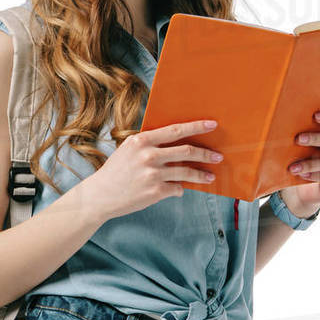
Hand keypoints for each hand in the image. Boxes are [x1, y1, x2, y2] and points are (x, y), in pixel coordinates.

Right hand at [81, 119, 222, 222]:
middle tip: (218, 156)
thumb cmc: (116, 171)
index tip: (212, 125)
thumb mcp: (129, 150)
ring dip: (201, 175)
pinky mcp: (155, 191)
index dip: (196, 127)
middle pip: (187, 151)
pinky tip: (179, 189)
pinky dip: (180, 189)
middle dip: (205, 154)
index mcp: (142, 141)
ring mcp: (153, 174)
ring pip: (187, 172)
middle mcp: (148, 155)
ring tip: (210, 176)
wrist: (100, 195)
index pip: (175, 130)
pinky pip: (177, 188)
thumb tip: (178, 143)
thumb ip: (150, 144)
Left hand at [281, 110, 319, 216]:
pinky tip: (304, 175)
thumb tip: (286, 123)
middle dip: (316, 139)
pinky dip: (318, 175)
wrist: (307, 190)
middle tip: (298, 139)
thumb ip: (305, 135)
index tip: (315, 116)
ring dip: (311, 163)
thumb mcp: (306, 147)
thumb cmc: (306, 161)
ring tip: (293, 167)